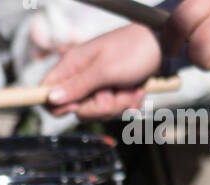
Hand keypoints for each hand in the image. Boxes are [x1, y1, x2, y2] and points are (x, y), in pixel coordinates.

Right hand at [43, 24, 161, 119]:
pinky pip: (112, 111)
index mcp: (73, 65)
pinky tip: (135, 89)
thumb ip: (77, 86)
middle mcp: (81, 77)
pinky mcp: (111, 92)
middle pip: (76, 110)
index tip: (76, 104)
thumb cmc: (134, 50)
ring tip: (129, 87)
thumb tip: (50, 98)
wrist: (162, 46)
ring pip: (97, 113)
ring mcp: (97, 86)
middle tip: (113, 90)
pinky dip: (126, 103)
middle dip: (99, 106)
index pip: (47, 92)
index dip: (57, 105)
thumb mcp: (104, 70)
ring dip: (118, 104)